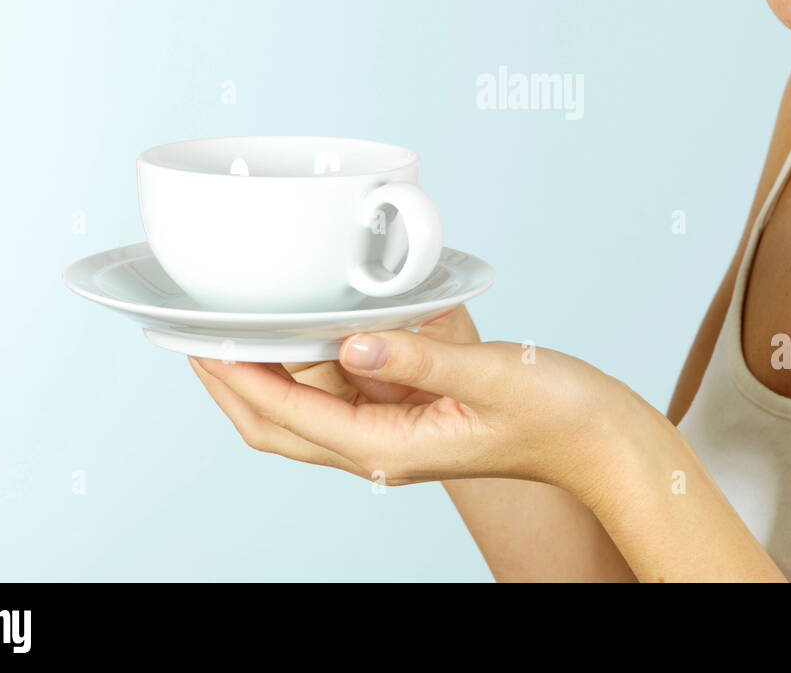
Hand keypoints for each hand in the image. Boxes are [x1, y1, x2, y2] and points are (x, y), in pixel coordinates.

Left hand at [188, 307, 637, 496]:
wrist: (597, 439)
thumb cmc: (556, 412)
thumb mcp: (489, 376)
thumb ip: (419, 358)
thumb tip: (354, 341)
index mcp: (392, 449)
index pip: (291, 416)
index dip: (240, 379)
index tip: (202, 344)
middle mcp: (382, 452)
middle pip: (280, 431)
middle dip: (230, 388)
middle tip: (193, 340)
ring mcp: (393, 440)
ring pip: (301, 421)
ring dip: (260, 385)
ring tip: (231, 338)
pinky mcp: (408, 422)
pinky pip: (335, 405)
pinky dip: (301, 378)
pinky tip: (299, 343)